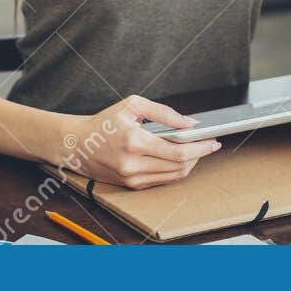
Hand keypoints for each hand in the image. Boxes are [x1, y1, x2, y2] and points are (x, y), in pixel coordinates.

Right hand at [55, 95, 220, 189]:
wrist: (77, 145)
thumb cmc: (104, 122)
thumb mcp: (132, 105)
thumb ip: (164, 113)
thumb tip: (189, 124)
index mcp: (134, 142)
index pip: (178, 151)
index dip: (200, 148)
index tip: (213, 142)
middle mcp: (133, 164)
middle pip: (179, 166)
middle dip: (199, 155)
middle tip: (208, 144)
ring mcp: (132, 178)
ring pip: (173, 176)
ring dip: (189, 164)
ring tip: (195, 150)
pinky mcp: (132, 186)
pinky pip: (162, 180)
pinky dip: (175, 170)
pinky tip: (180, 158)